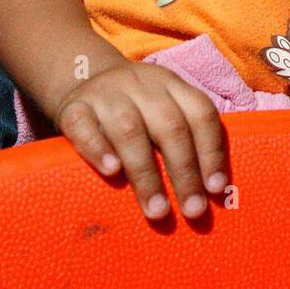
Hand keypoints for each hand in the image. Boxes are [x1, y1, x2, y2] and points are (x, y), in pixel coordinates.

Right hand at [54, 62, 227, 220]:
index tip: (217, 189)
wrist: (83, 77)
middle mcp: (140, 84)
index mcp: (170, 84)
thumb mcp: (163, 108)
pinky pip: (83, 125)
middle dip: (184, 172)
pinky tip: (111, 171)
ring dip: (146, 173)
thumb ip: (186, 138)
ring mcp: (105, 94)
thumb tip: (214, 192)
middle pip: (169, 125)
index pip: (200, 112)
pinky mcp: (73, 107)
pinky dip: (97, 148)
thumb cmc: (135, 109)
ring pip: (129, 129)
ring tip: (156, 209)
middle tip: (193, 211)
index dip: (212, 150)